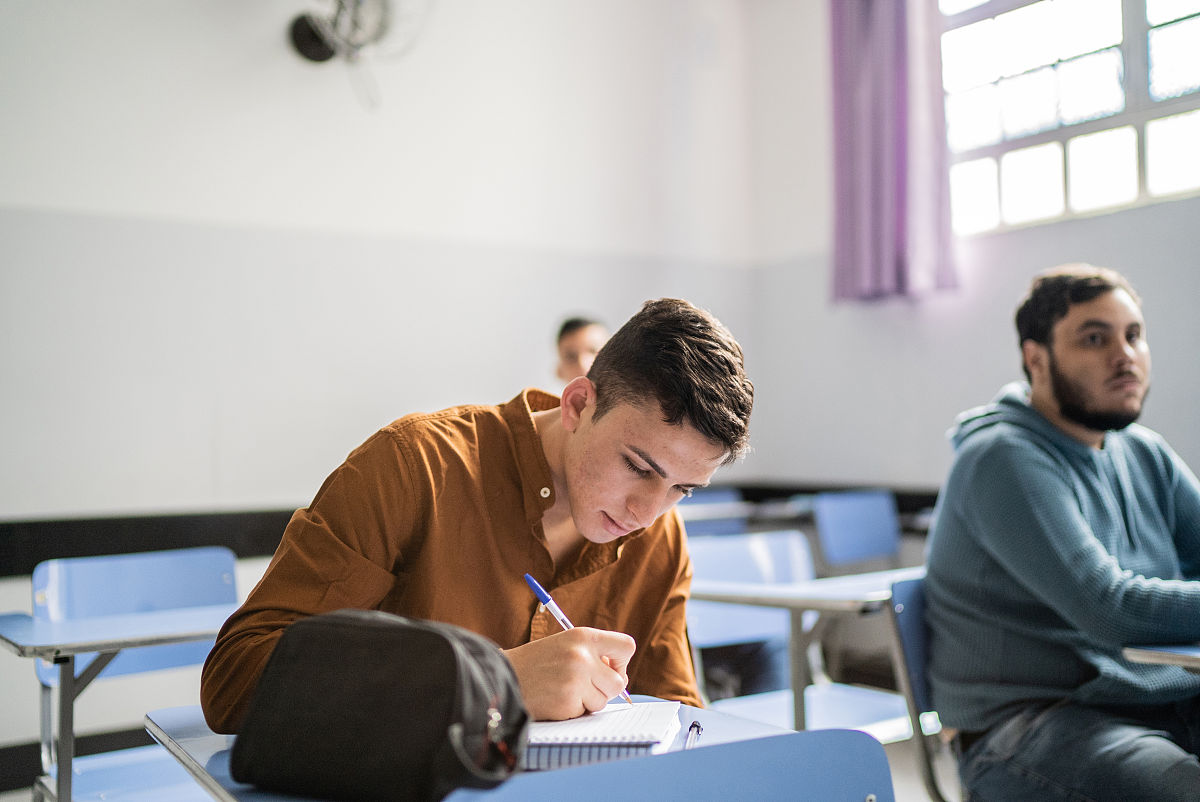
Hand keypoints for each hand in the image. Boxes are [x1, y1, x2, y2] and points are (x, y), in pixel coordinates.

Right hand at [502, 627, 634, 720]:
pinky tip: (555, 699)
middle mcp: (582, 656)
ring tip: (564, 690)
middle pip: (619, 682)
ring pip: (603, 701)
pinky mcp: (567, 702)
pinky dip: (572, 710)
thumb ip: (592, 654)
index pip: (627, 646)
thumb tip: (620, 677)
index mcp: (583, 636)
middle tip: (586, 686)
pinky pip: (584, 712)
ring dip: (588, 701)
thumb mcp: (565, 644)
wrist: (503, 675)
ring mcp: (575, 680)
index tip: (610, 668)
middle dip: (606, 689)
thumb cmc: (537, 662)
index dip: (622, 662)